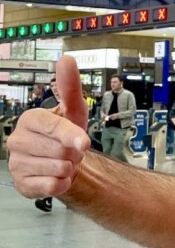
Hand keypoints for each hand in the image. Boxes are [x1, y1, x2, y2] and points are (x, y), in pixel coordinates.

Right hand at [8, 55, 89, 198]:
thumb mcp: (74, 110)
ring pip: (58, 169)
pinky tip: (57, 175)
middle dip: (73, 153)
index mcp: (29, 119)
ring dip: (69, 168)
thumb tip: (66, 60)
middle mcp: (17, 140)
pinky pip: (53, 186)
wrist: (65, 162)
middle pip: (60, 150)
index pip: (53, 127)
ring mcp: (16, 163)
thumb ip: (70, 87)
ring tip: (63, 161)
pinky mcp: (22, 184)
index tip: (84, 143)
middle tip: (70, 150)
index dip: (72, 135)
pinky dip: (63, 183)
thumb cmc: (68, 134)